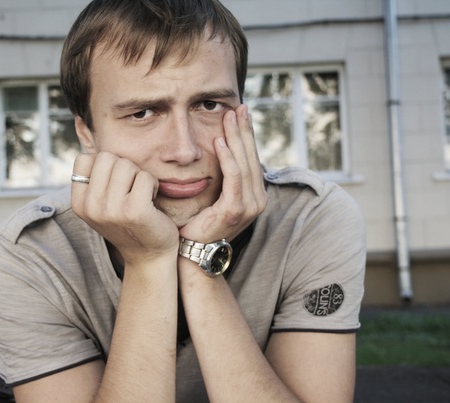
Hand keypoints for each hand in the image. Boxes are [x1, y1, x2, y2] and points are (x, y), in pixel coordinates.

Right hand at [71, 152, 179, 265]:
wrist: (149, 255)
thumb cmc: (128, 221)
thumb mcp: (102, 201)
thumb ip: (94, 177)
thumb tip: (85, 130)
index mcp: (78, 203)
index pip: (84, 158)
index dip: (105, 165)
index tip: (114, 186)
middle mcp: (90, 207)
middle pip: (107, 157)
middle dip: (124, 168)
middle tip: (131, 189)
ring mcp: (111, 210)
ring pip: (126, 164)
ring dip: (139, 176)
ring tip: (141, 195)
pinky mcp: (135, 211)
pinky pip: (145, 176)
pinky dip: (153, 185)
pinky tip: (152, 201)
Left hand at [180, 104, 266, 242]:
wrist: (192, 252)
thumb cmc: (198, 223)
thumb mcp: (213, 195)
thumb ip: (220, 176)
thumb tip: (216, 150)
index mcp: (253, 194)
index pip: (251, 158)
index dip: (246, 134)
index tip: (239, 113)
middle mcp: (257, 199)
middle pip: (251, 156)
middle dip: (244, 130)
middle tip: (238, 107)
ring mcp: (249, 206)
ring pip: (244, 164)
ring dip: (236, 138)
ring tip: (229, 118)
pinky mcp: (236, 210)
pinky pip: (234, 178)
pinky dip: (228, 159)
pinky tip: (219, 142)